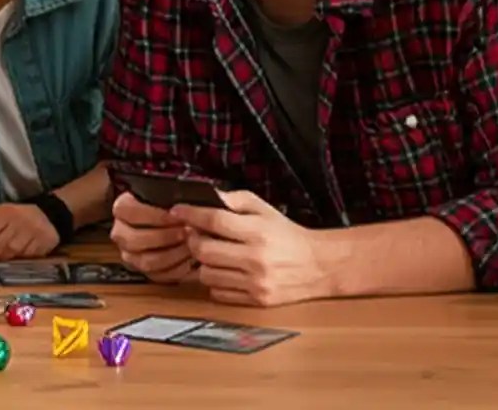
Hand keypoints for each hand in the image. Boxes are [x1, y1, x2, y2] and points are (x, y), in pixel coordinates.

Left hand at [0, 203, 60, 260]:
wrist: (46, 214)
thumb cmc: (14, 217)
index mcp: (3, 212)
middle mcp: (18, 220)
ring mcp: (32, 230)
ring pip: (12, 252)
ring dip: (5, 258)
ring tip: (3, 256)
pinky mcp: (45, 240)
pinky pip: (28, 255)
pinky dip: (21, 258)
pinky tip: (19, 255)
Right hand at [109, 191, 195, 282]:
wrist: (178, 222)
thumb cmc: (174, 207)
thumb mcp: (169, 194)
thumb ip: (170, 196)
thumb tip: (180, 205)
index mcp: (122, 209)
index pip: (127, 211)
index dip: (153, 215)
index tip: (175, 215)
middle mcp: (121, 233)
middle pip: (133, 240)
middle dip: (164, 237)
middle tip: (185, 231)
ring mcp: (131, 254)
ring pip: (145, 261)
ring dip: (172, 254)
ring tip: (190, 245)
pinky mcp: (145, 272)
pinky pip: (158, 275)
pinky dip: (177, 269)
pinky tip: (190, 259)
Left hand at [171, 190, 325, 306]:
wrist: (319, 266)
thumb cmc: (287, 235)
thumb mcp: (264, 209)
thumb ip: (234, 200)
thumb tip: (204, 198)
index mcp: (258, 231)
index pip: (213, 220)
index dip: (190, 214)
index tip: (177, 210)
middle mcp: (256, 258)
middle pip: (203, 250)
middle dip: (194, 240)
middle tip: (197, 235)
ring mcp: (256, 282)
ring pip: (206, 274)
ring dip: (204, 263)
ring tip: (215, 255)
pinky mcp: (256, 300)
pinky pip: (217, 293)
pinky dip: (216, 282)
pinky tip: (226, 272)